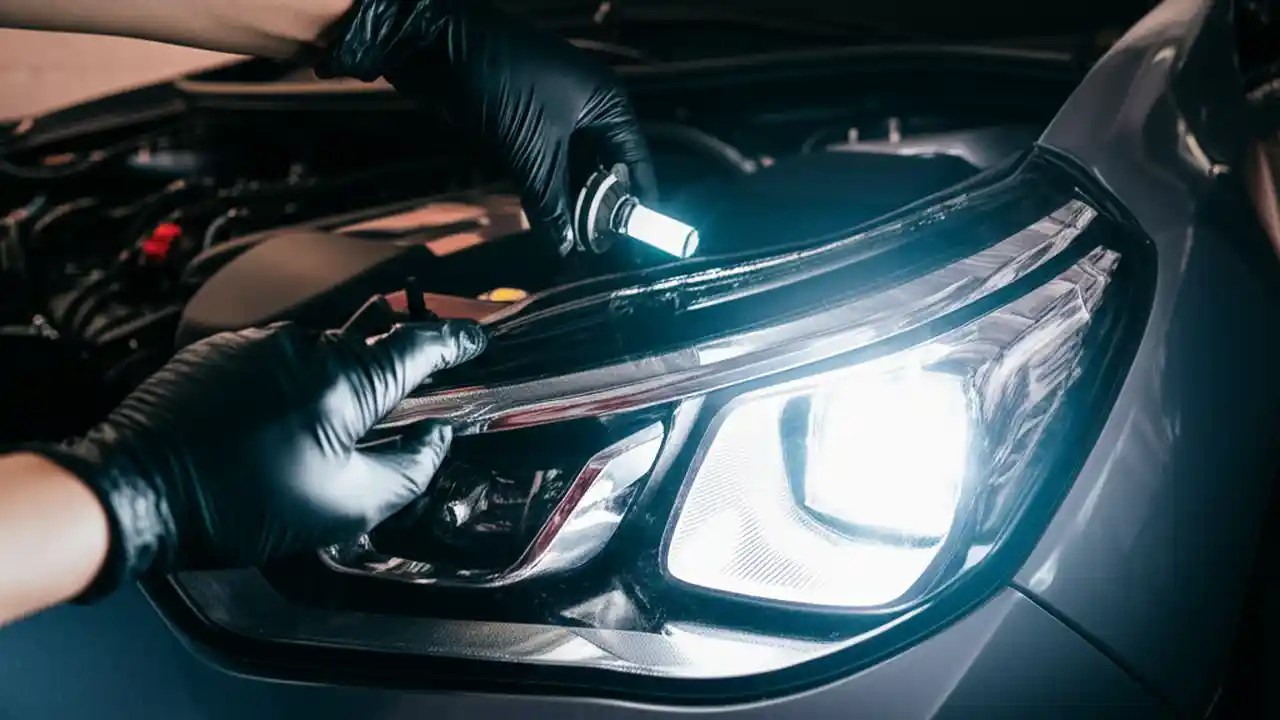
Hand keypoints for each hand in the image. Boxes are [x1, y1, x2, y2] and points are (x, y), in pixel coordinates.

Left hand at [33, 320, 485, 598]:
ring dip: (327, 391)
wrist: (135, 490)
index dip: (456, 340)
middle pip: (369, 350)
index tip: (475, 338)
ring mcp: (255, 343)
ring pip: (319, 356)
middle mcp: (303, 346)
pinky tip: (263, 433)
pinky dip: (283, 390)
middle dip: (383, 382)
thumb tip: (436, 439)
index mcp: (345, 380)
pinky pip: (272, 360)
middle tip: (382, 423)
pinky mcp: (217, 351)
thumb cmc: (237, 503)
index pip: (420, 344)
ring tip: (302, 446)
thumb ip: (409, 468)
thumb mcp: (345, 505)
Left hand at [319, 0, 655, 254]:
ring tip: (573, 245)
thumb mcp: (533, 149)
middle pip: (605, 169)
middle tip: (597, 249)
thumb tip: (567, 248)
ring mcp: (555, 117)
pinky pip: (544, 167)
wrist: (438, 47)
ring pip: (572, 171)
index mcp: (606, 105)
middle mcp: (588, 111)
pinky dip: (546, 192)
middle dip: (599, 208)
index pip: (635, 159)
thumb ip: (552, 202)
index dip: (636, 199)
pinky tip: (547, 222)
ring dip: (570, 204)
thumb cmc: (502, 84)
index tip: (636, 238)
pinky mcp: (525, 126)